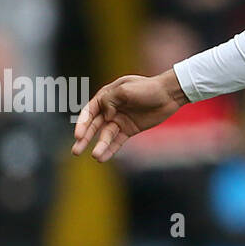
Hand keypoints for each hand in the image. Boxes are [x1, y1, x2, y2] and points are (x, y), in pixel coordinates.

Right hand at [71, 68, 188, 161]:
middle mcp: (110, 108)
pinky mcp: (130, 129)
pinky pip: (118, 141)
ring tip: (95, 156)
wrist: (169, 94)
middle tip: (75, 151)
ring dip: (100, 146)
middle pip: (94, 126)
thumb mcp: (125, 89)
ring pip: (106, 135)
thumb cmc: (147, 88)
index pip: (89, 111)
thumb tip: (105, 115)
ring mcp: (120, 120)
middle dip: (84, 138)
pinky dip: (110, 149)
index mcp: (106, 95)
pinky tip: (103, 157)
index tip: (79, 136)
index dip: (82, 124)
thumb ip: (110, 100)